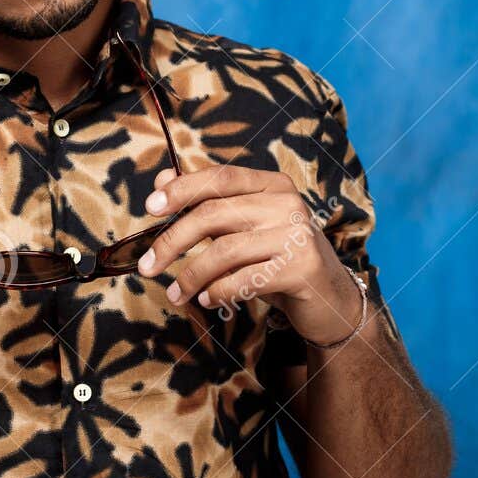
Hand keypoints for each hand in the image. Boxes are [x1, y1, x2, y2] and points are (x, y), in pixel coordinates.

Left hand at [134, 164, 363, 346]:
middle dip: (172, 241)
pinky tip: (207, 299)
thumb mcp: (244, 228)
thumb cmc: (278, 258)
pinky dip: (218, 291)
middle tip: (147, 266)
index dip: (182, 189)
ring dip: (191, 276)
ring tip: (175, 293)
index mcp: (272, 184)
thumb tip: (160, 182)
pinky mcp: (302, 268)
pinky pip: (245, 279)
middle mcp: (287, 203)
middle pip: (213, 214)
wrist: (330, 298)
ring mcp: (297, 235)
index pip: (219, 178)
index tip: (150, 208)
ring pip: (224, 251)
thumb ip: (207, 204)